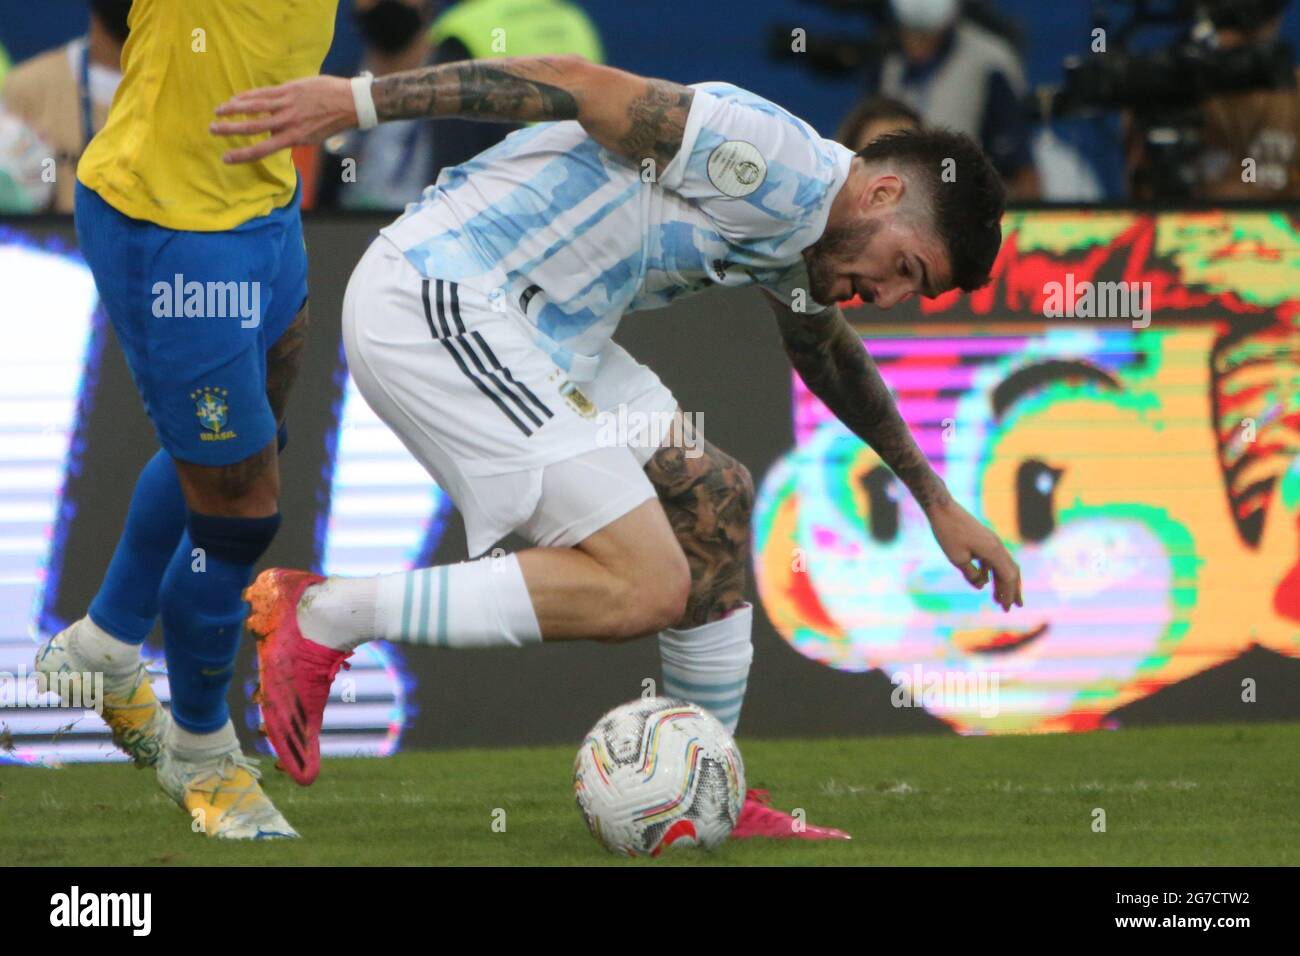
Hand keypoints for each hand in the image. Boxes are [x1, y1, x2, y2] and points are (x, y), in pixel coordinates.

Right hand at [210, 76, 356, 163]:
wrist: (350, 103)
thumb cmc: (333, 121)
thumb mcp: (313, 136)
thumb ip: (293, 137)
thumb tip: (273, 135)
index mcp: (295, 138)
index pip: (263, 149)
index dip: (242, 155)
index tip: (226, 158)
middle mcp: (288, 123)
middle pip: (252, 128)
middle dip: (230, 130)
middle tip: (212, 130)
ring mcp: (287, 105)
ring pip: (254, 108)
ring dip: (233, 109)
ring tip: (217, 112)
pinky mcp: (289, 90)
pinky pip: (263, 93)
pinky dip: (248, 96)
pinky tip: (236, 98)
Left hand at [925, 499, 1022, 611]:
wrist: (942, 508)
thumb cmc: (948, 533)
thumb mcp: (957, 559)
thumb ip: (972, 574)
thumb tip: (981, 586)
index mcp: (994, 551)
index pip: (1008, 577)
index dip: (1008, 594)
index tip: (1006, 609)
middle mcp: (997, 546)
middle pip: (1011, 572)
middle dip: (1012, 590)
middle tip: (1014, 607)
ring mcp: (991, 542)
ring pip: (1002, 566)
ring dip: (1002, 582)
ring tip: (998, 599)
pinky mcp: (984, 539)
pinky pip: (992, 559)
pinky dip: (991, 572)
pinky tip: (984, 582)